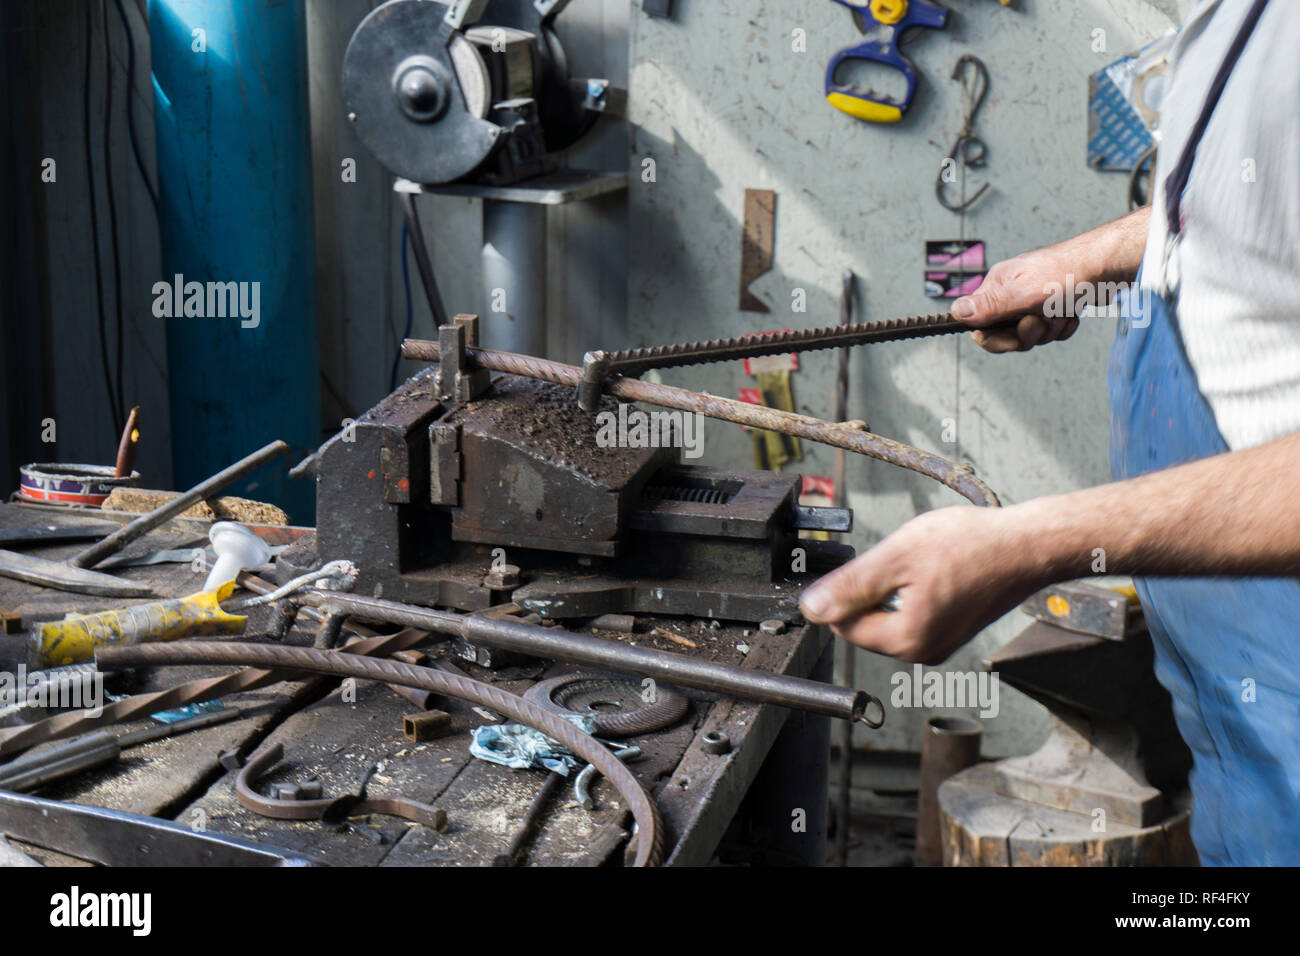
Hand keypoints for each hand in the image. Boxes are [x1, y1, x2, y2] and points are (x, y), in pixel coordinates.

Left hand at [798, 506, 1045, 664]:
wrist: (1029, 546)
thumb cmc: (973, 546)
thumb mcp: (898, 556)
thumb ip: (850, 586)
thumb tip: (810, 609)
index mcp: (906, 641)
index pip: (842, 624)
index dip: (843, 589)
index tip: (865, 561)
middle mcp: (922, 653)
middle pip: (864, 623)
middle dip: (870, 588)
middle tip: (899, 557)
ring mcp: (939, 645)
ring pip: (887, 616)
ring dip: (891, 587)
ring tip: (921, 562)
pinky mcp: (951, 632)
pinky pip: (911, 614)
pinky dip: (911, 590)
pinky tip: (933, 569)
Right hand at [953, 249, 1081, 353]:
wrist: (1108, 266)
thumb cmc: (1068, 272)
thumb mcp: (1022, 293)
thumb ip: (987, 306)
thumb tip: (955, 312)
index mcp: (998, 287)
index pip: (979, 326)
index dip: (997, 338)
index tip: (1016, 332)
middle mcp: (1011, 293)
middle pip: (1006, 335)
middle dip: (1028, 334)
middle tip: (1042, 320)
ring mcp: (1033, 300)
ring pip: (1031, 335)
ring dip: (1050, 329)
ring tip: (1060, 311)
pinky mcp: (1053, 305)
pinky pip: (1051, 331)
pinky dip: (1063, 327)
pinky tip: (1070, 313)